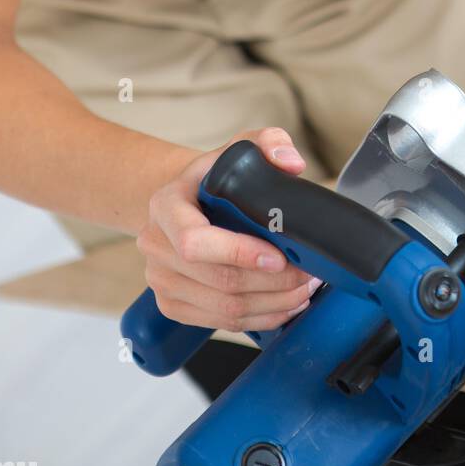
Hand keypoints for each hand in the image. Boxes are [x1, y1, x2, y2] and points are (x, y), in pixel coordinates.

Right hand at [137, 127, 322, 332]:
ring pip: (224, 309)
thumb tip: (290, 163)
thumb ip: (270, 142)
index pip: (194, 241)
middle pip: (218, 281)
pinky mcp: (173, 305)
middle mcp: (156, 245)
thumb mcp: (241, 146)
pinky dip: (260, 318)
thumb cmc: (215, 177)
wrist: (188, 201)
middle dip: (273, 283)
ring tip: (304, 289)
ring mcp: (161, 280)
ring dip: (273, 304)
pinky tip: (284, 304)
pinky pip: (221, 323)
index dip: (238, 253)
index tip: (278, 256)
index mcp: (165, 204)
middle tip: (308, 274)